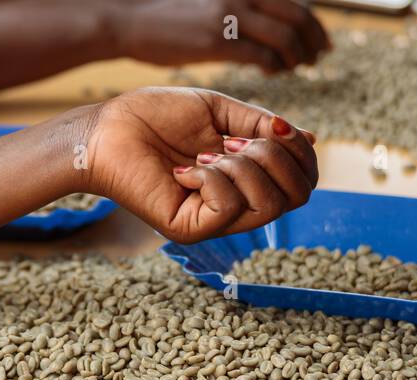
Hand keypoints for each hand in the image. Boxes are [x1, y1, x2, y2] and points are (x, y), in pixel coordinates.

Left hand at [84, 88, 317, 242]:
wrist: (108, 130)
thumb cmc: (155, 118)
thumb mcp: (219, 112)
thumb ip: (260, 125)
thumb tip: (307, 136)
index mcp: (247, 180)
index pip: (301, 182)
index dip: (301, 152)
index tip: (271, 126)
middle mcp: (236, 207)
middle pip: (295, 197)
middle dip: (276, 158)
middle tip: (233, 141)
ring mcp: (213, 222)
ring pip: (267, 204)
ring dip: (243, 166)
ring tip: (207, 153)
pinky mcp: (189, 230)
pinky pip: (228, 206)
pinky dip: (212, 178)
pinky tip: (183, 169)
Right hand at [108, 0, 330, 70]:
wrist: (132, 21)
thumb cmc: (168, 17)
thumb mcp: (211, 5)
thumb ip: (241, 8)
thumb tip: (266, 23)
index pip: (293, 1)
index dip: (313, 22)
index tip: (321, 40)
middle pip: (297, 16)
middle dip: (313, 39)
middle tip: (319, 56)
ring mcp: (229, 16)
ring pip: (285, 37)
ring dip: (297, 56)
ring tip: (298, 67)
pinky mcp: (217, 41)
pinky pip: (262, 56)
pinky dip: (274, 67)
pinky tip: (272, 73)